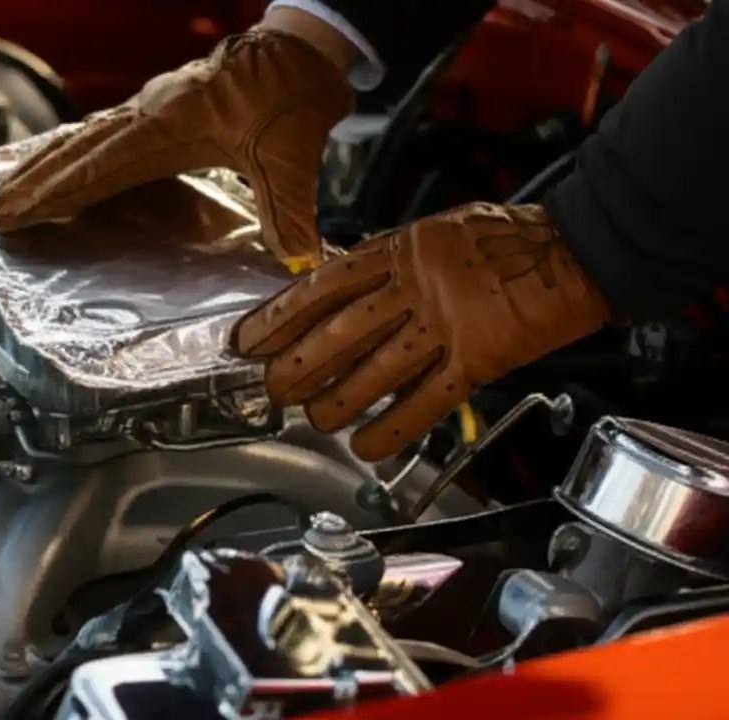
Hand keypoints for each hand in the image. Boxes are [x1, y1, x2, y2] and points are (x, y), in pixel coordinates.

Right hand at [0, 26, 354, 265]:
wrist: (301, 48)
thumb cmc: (292, 94)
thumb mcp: (294, 153)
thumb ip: (289, 208)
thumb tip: (296, 257)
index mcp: (170, 123)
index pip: (100, 165)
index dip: (57, 193)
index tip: (20, 213)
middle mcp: (148, 111)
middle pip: (77, 150)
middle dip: (33, 183)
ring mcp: (149, 105)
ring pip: (83, 138)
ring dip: (44, 166)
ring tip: (7, 192)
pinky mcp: (157, 107)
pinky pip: (101, 132)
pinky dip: (71, 152)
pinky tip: (58, 166)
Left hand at [231, 203, 611, 460]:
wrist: (579, 248)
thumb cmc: (506, 240)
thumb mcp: (433, 234)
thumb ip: (388, 265)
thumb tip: (335, 292)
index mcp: (402, 249)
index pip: (324, 285)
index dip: (280, 315)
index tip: (248, 339)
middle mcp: (417, 285)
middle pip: (342, 332)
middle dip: (299, 364)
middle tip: (271, 388)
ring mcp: (448, 322)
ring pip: (377, 370)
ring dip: (338, 401)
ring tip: (312, 419)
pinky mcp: (480, 358)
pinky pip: (428, 400)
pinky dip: (393, 428)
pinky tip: (365, 447)